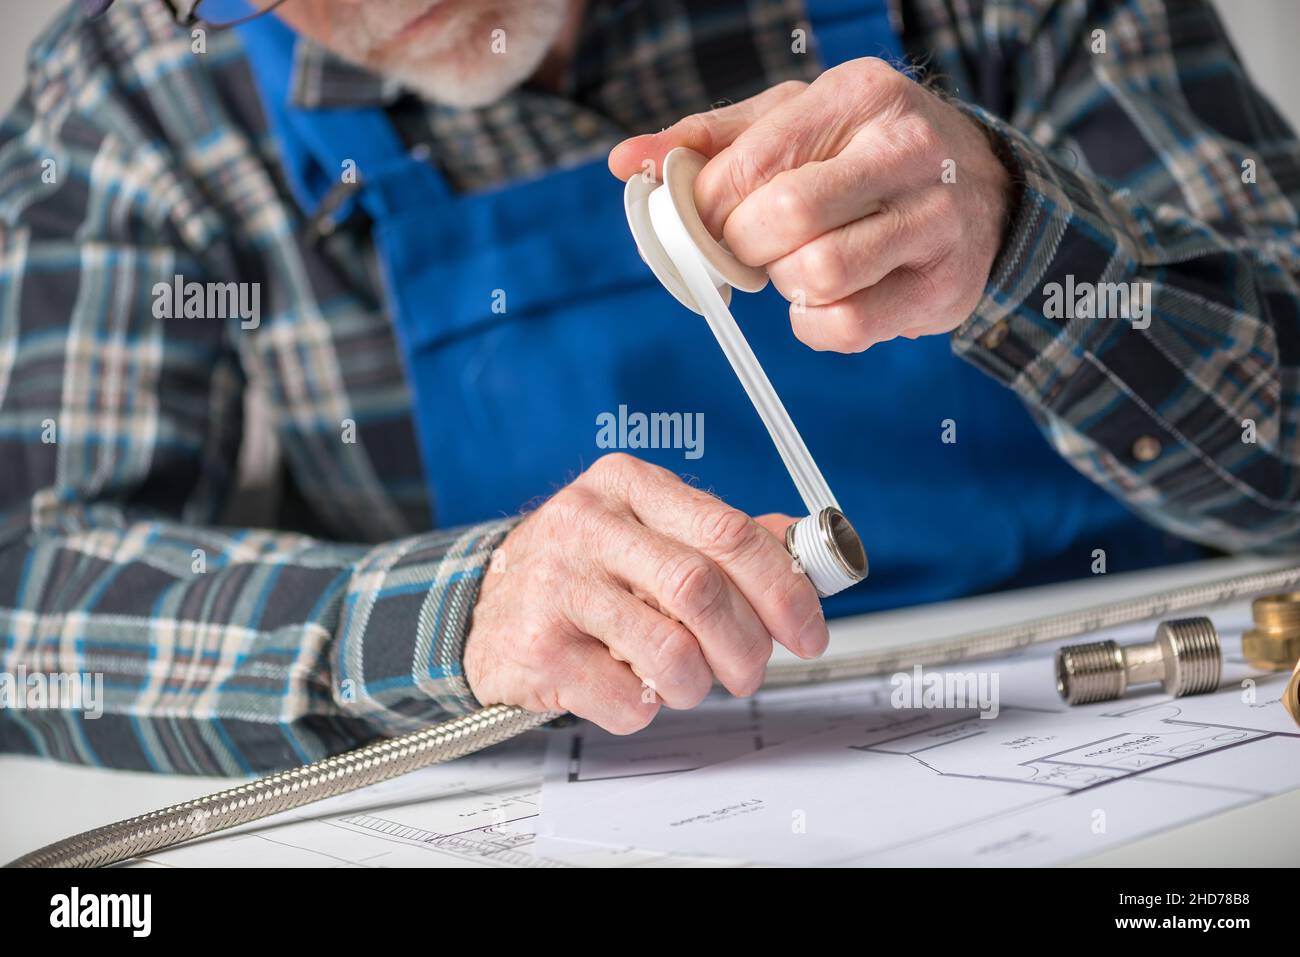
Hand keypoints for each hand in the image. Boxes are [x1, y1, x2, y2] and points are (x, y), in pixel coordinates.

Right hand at [463, 453, 826, 732]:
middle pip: (701, 590)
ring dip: (695, 683)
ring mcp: (556, 585)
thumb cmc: (584, 570)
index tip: (807, 631)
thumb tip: (807, 553)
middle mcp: (586, 524)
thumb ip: (726, 538)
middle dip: (745, 646)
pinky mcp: (537, 648)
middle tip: (748, 671)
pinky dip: (645, 708)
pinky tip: (627, 684)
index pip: (728, 533)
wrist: (488, 607)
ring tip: (681, 678)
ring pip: (670, 651)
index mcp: (628, 486)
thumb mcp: (650, 531)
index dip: (783, 590)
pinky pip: (626, 699)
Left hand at [609, 58, 1011, 351]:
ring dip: (786, 285)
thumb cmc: (864, 156)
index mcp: (860, 94)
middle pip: (785, 218)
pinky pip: (845, 326)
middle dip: (746, 248)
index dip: (709, 207)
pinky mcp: (940, 287)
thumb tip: (626, 161)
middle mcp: (907, 149)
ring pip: (818, 275)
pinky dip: (815, 325)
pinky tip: (828, 298)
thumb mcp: (795, 124)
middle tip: (752, 249)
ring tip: (798, 267)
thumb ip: (710, 142)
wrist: (983, 194)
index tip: (707, 222)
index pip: (752, 162)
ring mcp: (934, 220)